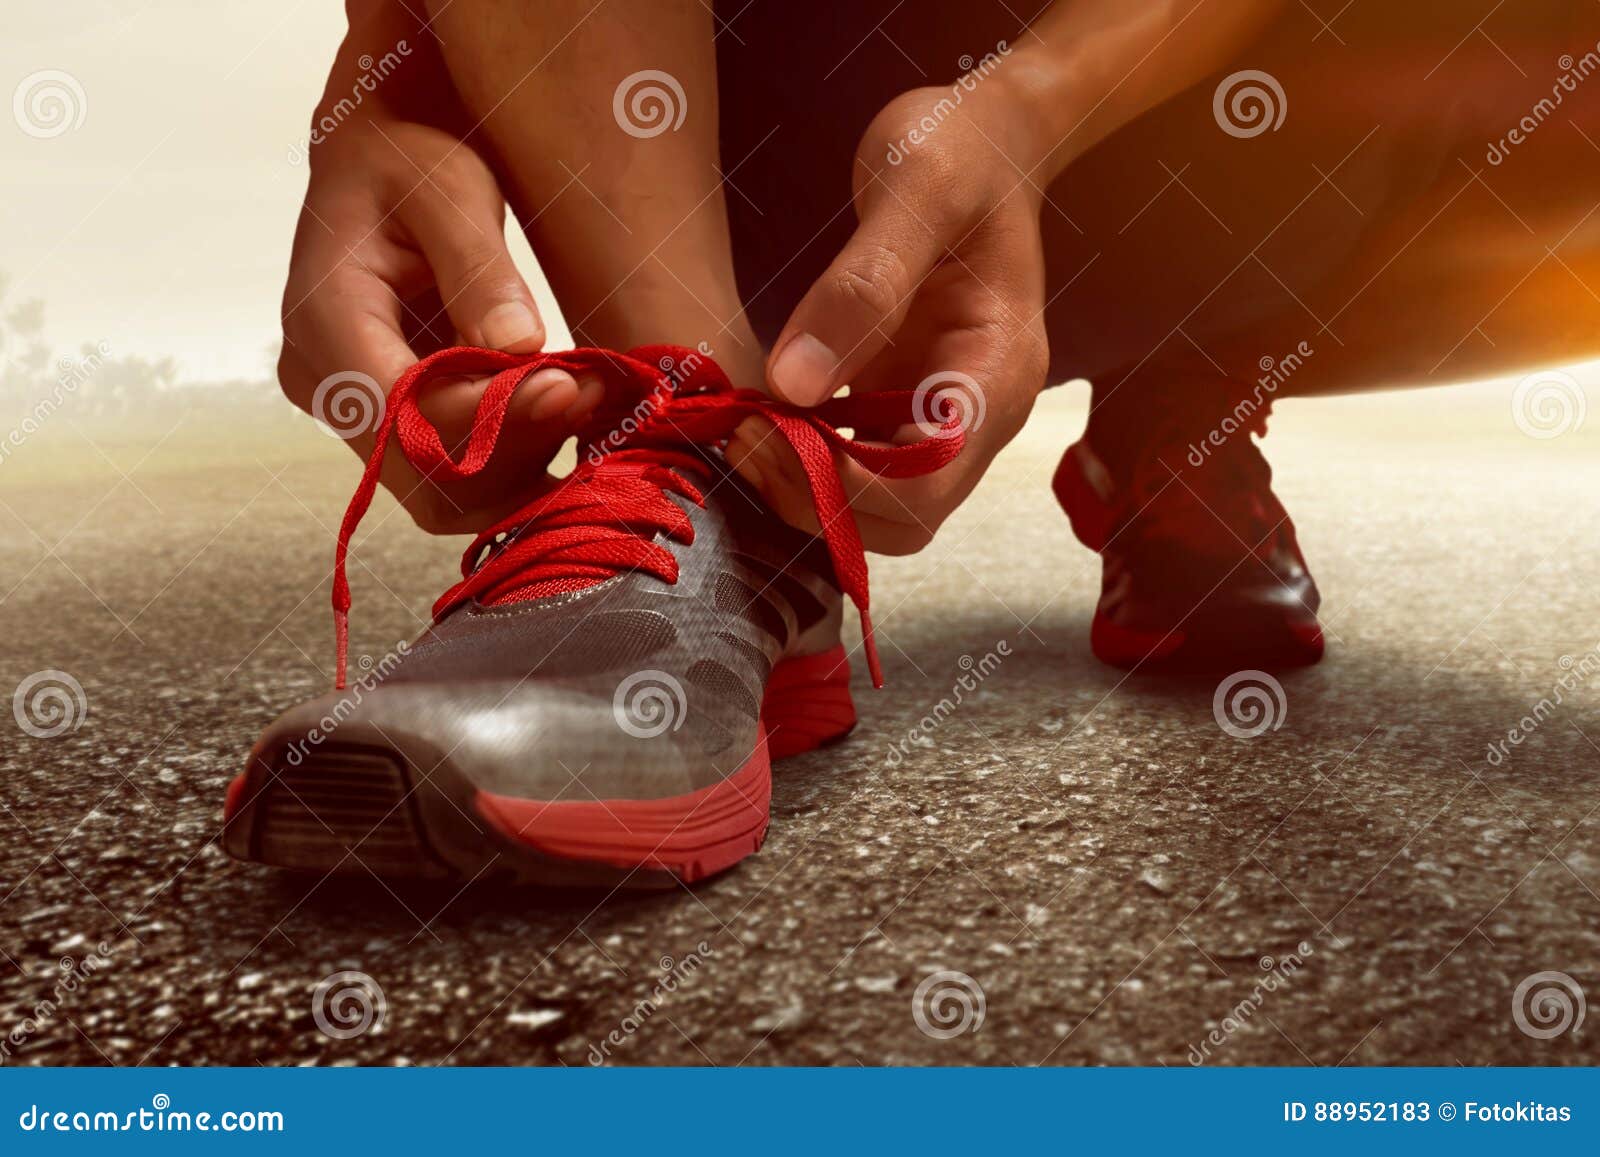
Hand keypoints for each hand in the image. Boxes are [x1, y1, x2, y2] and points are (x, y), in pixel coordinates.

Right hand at [279, 114, 600, 532]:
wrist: (381, 167)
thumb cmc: (409, 161)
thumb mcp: (449, 189)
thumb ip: (480, 269)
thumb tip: (519, 346)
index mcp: (324, 319)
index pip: (403, 409)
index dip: (490, 417)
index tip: (570, 386)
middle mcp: (327, 385)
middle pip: (424, 474)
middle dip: (518, 448)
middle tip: (594, 393)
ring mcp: (355, 415)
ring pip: (444, 496)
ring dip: (524, 467)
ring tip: (587, 397)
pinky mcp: (393, 428)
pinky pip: (455, 480)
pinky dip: (516, 465)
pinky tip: (562, 415)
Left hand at [726, 82, 1050, 553]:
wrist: (987, 135)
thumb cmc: (963, 147)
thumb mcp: (915, 191)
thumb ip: (861, 287)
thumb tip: (796, 385)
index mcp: (997, 374)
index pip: (925, 484)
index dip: (841, 484)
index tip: (764, 430)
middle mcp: (977, 414)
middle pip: (900, 518)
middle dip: (813, 496)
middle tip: (741, 434)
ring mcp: (939, 414)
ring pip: (874, 506)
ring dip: (802, 485)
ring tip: (743, 424)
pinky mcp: (903, 402)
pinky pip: (854, 464)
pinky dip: (803, 458)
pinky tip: (761, 414)